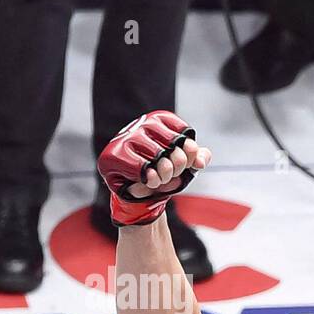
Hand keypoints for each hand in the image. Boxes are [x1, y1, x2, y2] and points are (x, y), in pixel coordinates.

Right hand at [97, 110, 212, 225]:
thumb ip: (197, 157)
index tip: (186, 161)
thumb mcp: (186, 164)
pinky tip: (151, 181)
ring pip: (158, 155)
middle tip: (173, 173)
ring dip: (165, 174)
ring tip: (161, 178)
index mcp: (159, 120)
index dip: (189, 151)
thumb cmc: (164, 172)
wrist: (143, 193)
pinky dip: (152, 178)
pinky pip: (141, 167)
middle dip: (179, 164)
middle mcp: (142, 124)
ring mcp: (126, 138)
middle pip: (173, 143)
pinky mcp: (113, 155)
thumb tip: (200, 160)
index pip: (183, 132)